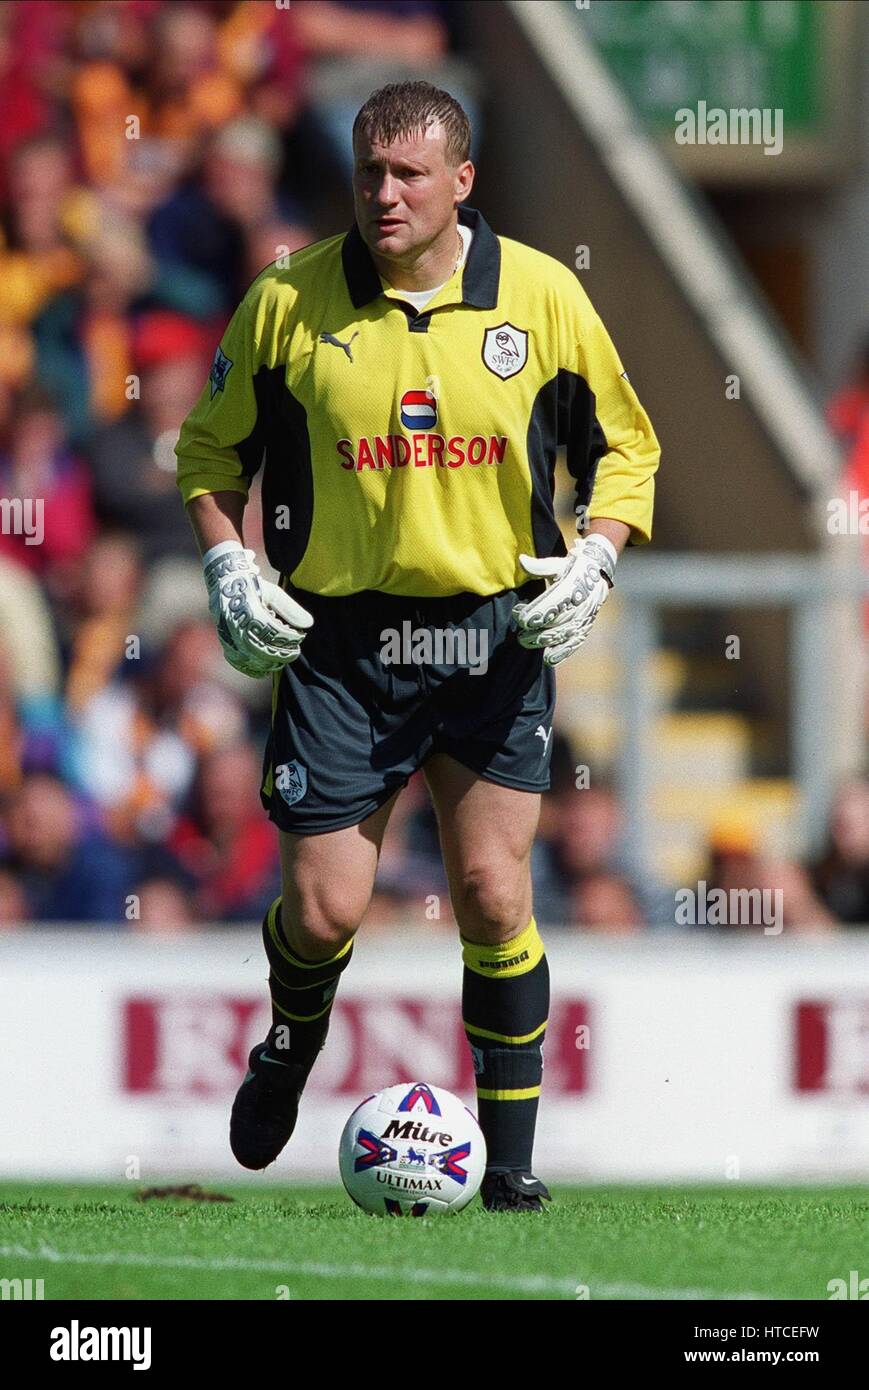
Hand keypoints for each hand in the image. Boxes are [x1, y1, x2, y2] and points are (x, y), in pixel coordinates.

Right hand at [203, 542, 312, 676]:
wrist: (224, 584)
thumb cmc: (253, 586)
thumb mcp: (273, 592)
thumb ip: (290, 608)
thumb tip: (308, 624)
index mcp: (249, 613)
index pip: (274, 633)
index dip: (289, 638)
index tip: (300, 636)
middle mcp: (237, 628)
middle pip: (263, 650)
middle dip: (282, 653)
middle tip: (294, 652)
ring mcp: (229, 637)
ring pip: (252, 659)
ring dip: (270, 662)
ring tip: (282, 658)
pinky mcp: (225, 643)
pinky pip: (239, 662)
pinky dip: (253, 669)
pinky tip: (266, 670)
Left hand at [512, 534, 616, 665]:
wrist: (598, 573)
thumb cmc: (573, 568)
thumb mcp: (558, 564)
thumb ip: (539, 567)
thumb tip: (522, 561)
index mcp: (572, 588)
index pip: (551, 604)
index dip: (534, 613)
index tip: (519, 615)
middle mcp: (580, 605)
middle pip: (555, 623)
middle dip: (535, 631)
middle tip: (520, 634)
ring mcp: (584, 618)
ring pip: (563, 635)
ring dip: (544, 642)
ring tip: (527, 642)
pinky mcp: (586, 627)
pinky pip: (575, 642)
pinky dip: (562, 652)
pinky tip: (549, 659)